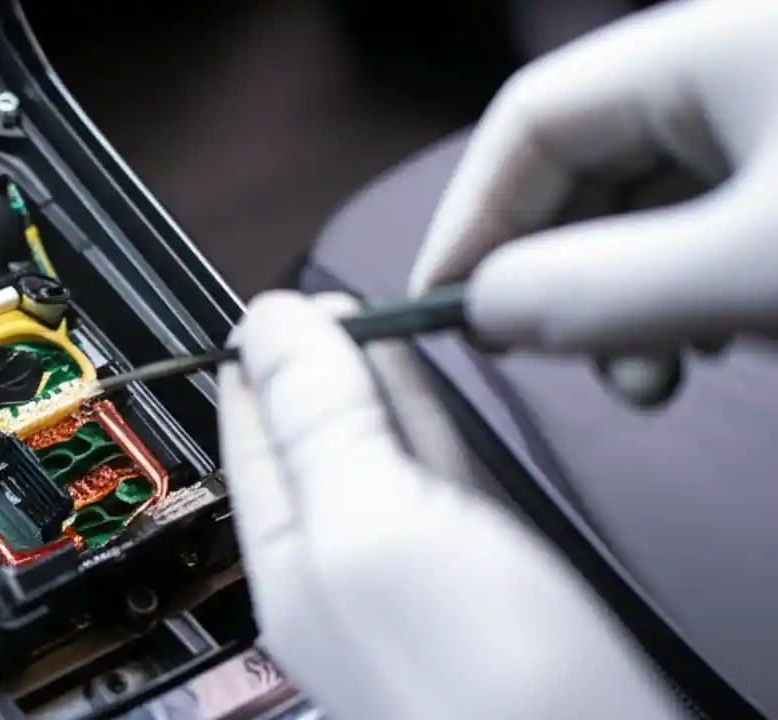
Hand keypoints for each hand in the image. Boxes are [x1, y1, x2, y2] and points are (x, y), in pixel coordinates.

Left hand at [219, 291, 678, 718]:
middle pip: (309, 440)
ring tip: (365, 330)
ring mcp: (414, 577)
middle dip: (308, 366)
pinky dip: (427, 434)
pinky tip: (431, 409)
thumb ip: (318, 425)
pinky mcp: (483, 588)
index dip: (261, 355)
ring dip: (365, 390)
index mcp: (289, 556)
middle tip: (321, 305)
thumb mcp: (372, 529)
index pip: (253, 431)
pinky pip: (437, 488)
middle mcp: (340, 569)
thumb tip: (271, 323)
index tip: (274, 297)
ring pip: (373, 457)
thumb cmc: (487, 701)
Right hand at [411, 0, 777, 358]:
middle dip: (559, 276)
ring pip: (650, 206)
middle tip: (555, 360)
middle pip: (586, 166)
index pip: (530, 119)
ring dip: (625, 300)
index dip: (470, 219)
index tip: (440, 310)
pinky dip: (687, 290)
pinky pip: (715, 221)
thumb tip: (484, 309)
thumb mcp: (754, 270)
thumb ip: (602, 289)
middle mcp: (734, 65)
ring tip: (651, 379)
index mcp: (708, 44)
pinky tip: (709, 341)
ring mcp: (776, 116)